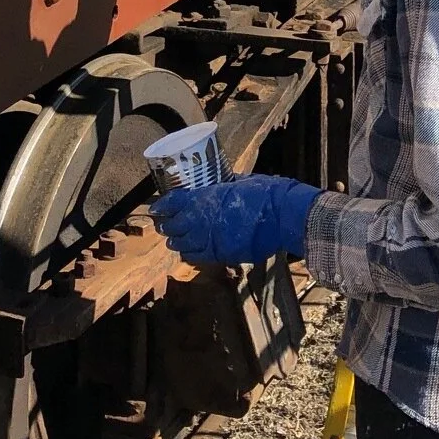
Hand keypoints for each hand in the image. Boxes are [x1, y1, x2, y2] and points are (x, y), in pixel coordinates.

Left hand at [150, 173, 319, 265]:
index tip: (156, 208)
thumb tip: (221, 182)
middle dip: (166, 225)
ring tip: (173, 239)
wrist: (282, 215)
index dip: (162, 206)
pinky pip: (197, 256)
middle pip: (173, 225)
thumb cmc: (264, 192)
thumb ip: (224, 185)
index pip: (174, 203)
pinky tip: (188, 251)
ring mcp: (210, 239)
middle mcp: (202, 220)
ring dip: (176, 240)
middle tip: (163, 223)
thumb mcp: (240, 181)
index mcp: (205, 198)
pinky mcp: (221, 254)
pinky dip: (190, 253)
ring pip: (182, 244)